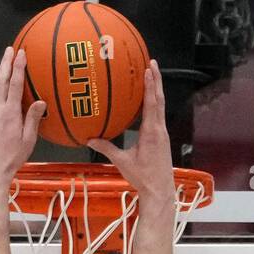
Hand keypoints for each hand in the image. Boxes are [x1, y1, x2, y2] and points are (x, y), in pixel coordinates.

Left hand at [0, 48, 45, 193]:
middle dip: (6, 63)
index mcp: (9, 114)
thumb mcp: (28, 141)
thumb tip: (40, 103)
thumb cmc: (11, 159)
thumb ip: (32, 120)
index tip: (21, 53)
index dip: (18, 67)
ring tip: (5, 61)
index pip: (14, 85)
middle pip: (1, 81)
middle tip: (10, 49)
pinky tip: (0, 84)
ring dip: (0, 72)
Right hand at [88, 61, 175, 209]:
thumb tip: (90, 139)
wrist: (160, 191)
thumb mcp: (122, 162)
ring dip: (157, 89)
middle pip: (159, 99)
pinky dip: (155, 103)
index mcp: (151, 132)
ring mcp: (163, 134)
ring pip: (161, 106)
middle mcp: (160, 130)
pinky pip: (159, 115)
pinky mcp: (163, 139)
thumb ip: (107, 149)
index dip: (150, 85)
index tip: (148, 69)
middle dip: (156, 80)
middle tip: (152, 63)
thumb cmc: (143, 178)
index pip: (151, 103)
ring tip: (152, 75)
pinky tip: (150, 99)